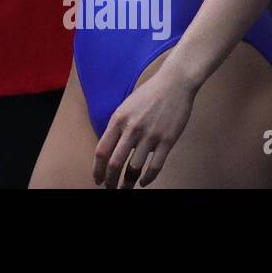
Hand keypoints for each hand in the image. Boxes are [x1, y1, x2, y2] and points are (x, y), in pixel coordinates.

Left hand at [93, 65, 197, 187]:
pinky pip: (155, 166)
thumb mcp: (125, 106)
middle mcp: (132, 128)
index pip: (102, 150)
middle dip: (111, 180)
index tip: (97, 179)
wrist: (174, 83)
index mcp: (118, 119)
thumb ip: (118, 126)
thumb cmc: (148, 94)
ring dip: (128, 182)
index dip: (97, 169)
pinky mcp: (167, 140)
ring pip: (135, 168)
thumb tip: (111, 148)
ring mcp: (150, 135)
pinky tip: (144, 182)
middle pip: (115, 163)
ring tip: (126, 189)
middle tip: (110, 189)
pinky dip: (148, 178)